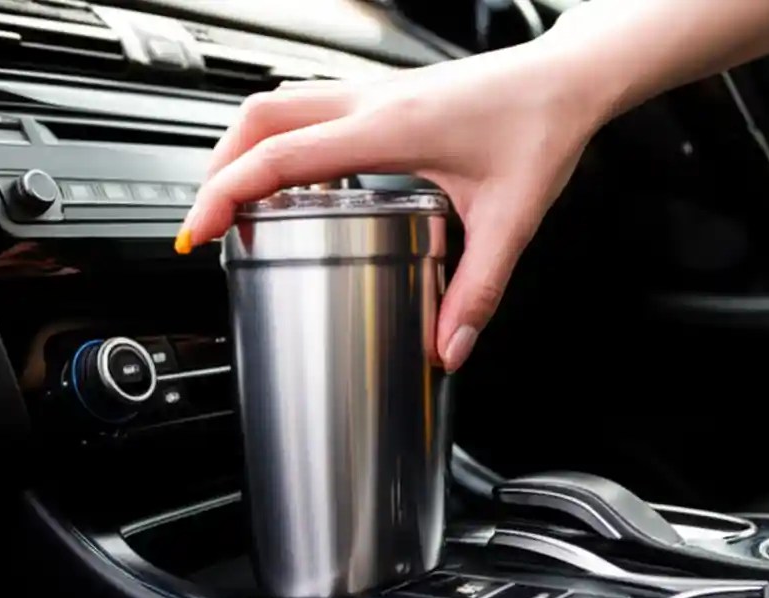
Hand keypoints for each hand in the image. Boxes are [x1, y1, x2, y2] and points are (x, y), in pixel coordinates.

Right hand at [180, 37, 616, 372]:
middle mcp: (371, 101)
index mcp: (390, 128)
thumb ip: (477, 290)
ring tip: (237, 200)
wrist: (568, 79)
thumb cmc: (541, 127)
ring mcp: (374, 92)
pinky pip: (311, 107)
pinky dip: (282, 138)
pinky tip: (296, 178)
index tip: (200, 231)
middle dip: (218, 168)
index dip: (227, 192)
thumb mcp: (511, 219)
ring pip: (279, 103)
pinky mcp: (386, 96)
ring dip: (245, 147)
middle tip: (207, 222)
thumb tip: (449, 346)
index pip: (281, 155)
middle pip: (259, 116)